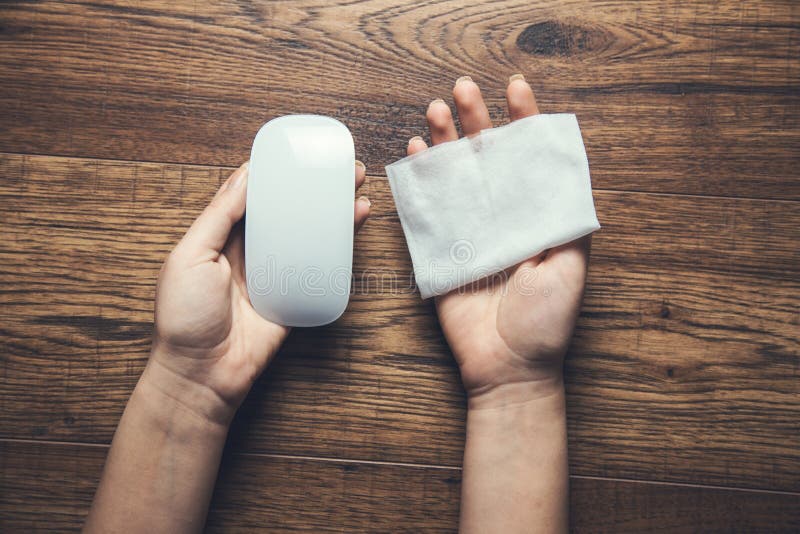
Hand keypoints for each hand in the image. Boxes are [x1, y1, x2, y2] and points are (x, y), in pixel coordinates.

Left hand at [148, 161, 370, 423]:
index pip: (252, 195)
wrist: (203, 373)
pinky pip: (319, 267)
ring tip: (356, 187)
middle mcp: (251, 251)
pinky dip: (339, 246)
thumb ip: (218, 216)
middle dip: (313, 187)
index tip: (298, 153)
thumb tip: (243, 176)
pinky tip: (354, 226)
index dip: (275, 173)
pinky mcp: (295, 296)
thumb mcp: (189, 256)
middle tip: (339, 167)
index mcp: (221, 237)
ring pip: (308, 234)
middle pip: (287, 210)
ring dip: (332, 210)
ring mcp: (276, 273)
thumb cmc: (185, 317)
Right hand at [407, 76, 590, 405]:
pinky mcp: (442, 250)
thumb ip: (565, 220)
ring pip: (455, 176)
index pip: (529, 159)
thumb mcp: (571, 267)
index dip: (524, 121)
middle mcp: (503, 217)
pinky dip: (421, 181)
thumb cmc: (546, 322)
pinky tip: (416, 154)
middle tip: (463, 88)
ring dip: (444, 140)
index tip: (516, 88)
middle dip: (476, 119)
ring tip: (435, 109)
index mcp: (536, 216)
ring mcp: (470, 231)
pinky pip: (429, 209)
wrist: (508, 366)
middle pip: (487, 158)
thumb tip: (562, 170)